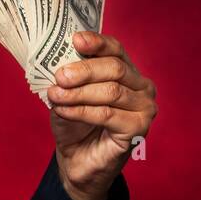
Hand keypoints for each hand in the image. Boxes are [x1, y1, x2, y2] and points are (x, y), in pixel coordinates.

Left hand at [46, 31, 157, 199]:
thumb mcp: (68, 93)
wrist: (77, 160)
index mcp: (127, 72)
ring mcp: (144, 108)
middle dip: (84, 70)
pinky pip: (107, 114)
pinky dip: (81, 110)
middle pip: (115, 68)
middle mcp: (141, 87)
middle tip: (60, 76)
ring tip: (55, 95)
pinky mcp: (139, 129)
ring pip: (111, 91)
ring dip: (78, 93)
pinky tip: (63, 110)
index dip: (97, 43)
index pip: (116, 49)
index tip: (75, 40)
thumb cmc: (75, 124)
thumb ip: (68, 76)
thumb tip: (57, 61)